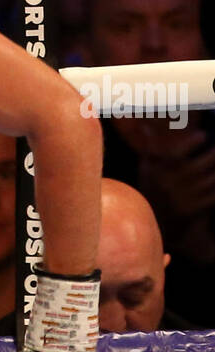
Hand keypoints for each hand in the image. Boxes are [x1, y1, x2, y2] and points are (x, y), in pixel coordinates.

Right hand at [131, 124, 214, 254]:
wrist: (158, 225)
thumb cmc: (154, 190)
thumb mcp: (147, 169)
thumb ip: (149, 147)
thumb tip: (144, 127)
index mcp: (156, 171)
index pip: (173, 155)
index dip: (190, 144)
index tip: (203, 135)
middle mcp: (169, 185)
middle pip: (199, 166)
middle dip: (213, 154)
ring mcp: (182, 199)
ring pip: (210, 180)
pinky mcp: (193, 211)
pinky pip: (213, 195)